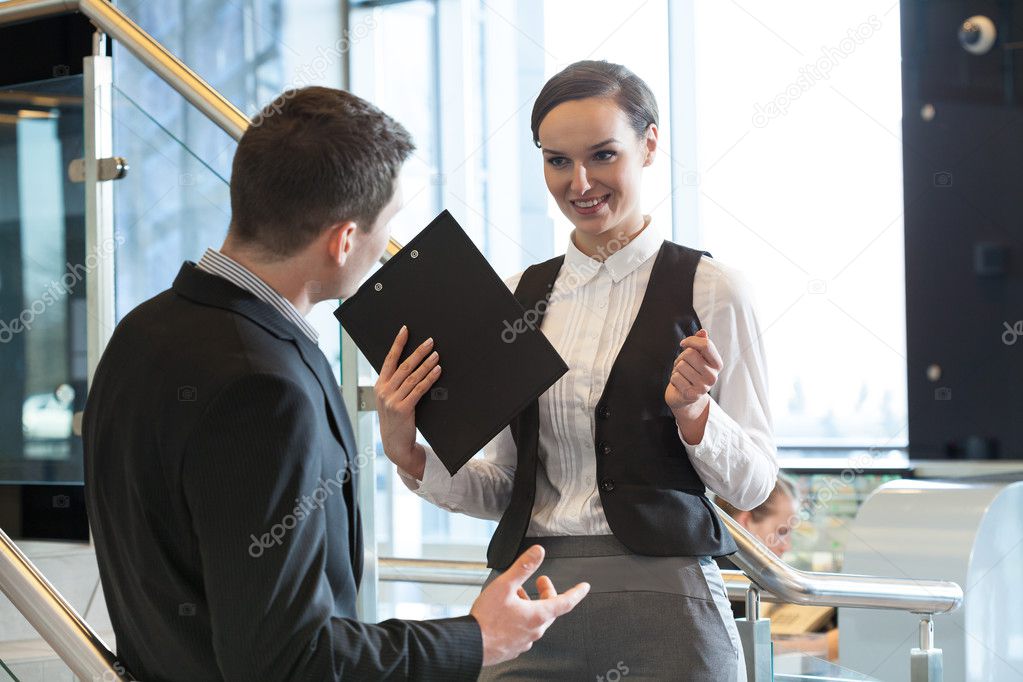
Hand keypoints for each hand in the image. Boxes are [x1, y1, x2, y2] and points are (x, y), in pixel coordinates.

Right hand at [374, 326, 440, 478]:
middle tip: (430, 341)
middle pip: (404, 366)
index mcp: (379, 385)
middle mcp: (384, 391)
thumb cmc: (395, 420)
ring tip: (437, 355)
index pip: (389, 359)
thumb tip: (411, 366)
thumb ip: (395, 385)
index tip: (405, 330)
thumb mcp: (389, 400)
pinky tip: (437, 371)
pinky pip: (419, 389)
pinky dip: (429, 378)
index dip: (397, 344)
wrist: (395, 444)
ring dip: (426, 364)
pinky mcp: (403, 408)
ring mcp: (392, 400)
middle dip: (418, 352)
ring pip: (413, 376)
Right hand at [470, 545, 589, 666]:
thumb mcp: (504, 585)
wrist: (470, 644)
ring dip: (531, 605)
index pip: (565, 602)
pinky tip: (508, 613)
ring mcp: (525, 641)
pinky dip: (522, 618)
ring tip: (518, 595)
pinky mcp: (514, 647)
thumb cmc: (486, 619)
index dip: (576, 593)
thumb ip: (523, 567)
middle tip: (541, 581)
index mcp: (537, 615)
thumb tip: (538, 553)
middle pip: (550, 609)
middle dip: (547, 593)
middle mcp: (535, 630)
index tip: (584, 588)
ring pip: (536, 620)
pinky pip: (524, 630)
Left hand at [665, 329, 722, 417]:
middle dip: (681, 357)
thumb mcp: (696, 356)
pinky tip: (680, 384)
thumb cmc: (691, 372)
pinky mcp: (692, 395)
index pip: (706, 345)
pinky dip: (673, 379)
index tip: (683, 343)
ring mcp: (703, 387)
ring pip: (680, 365)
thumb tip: (703, 332)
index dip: (691, 340)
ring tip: (682, 375)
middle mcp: (713, 376)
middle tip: (683, 366)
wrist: (685, 397)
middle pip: (690, 354)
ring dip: (677, 369)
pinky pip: (675, 377)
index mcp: (717, 364)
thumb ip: (700, 343)